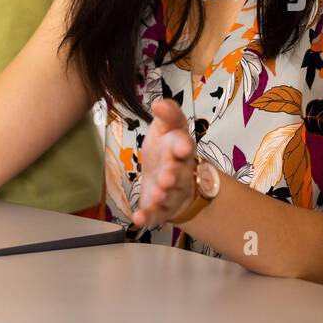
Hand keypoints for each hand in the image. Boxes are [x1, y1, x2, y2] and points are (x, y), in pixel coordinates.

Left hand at [131, 98, 196, 230]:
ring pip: (169, 195)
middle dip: (173, 175)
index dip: (183, 145)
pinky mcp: (161, 209)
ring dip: (163, 195)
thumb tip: (159, 103)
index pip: (184, 144)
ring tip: (157, 194)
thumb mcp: (166, 128)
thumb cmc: (166, 150)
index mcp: (180, 148)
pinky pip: (156, 215)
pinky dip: (148, 217)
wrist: (170, 178)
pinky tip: (138, 219)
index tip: (182, 145)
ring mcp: (171, 192)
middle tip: (167, 177)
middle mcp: (180, 172)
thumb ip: (167, 115)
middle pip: (179, 174)